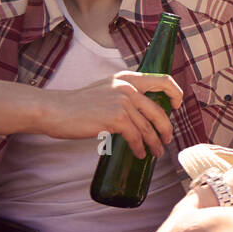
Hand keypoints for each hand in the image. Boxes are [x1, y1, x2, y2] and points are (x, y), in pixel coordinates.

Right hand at [40, 71, 182, 158]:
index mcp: (128, 78)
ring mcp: (123, 102)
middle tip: (166, 140)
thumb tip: (143, 112)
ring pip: (148, 128)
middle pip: (159, 111)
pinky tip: (139, 154)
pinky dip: (139, 148)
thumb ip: (124, 94)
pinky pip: (136, 137)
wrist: (55, 110)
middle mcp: (128, 87)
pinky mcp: (116, 118)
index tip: (177, 106)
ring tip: (155, 152)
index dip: (175, 93)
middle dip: (166, 129)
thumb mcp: (106, 89)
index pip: (163, 80)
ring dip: (154, 143)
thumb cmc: (78, 104)